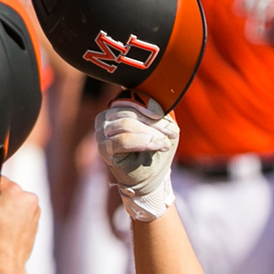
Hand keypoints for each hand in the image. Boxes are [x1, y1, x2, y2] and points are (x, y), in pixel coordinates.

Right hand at [0, 176, 40, 273]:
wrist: (3, 266)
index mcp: (18, 191)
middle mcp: (31, 200)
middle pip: (4, 193)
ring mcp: (35, 215)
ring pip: (11, 206)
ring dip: (1, 212)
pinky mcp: (34, 227)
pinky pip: (17, 218)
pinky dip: (8, 223)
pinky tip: (1, 234)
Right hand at [95, 98, 179, 220]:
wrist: (149, 180)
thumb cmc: (154, 152)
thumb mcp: (160, 128)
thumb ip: (158, 112)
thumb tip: (165, 94)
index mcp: (116, 108)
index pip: (132, 100)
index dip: (150, 106)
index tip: (167, 116)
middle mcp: (104, 118)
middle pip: (130, 113)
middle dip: (154, 123)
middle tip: (173, 133)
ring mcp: (101, 133)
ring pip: (127, 125)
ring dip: (151, 133)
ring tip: (166, 142)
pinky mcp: (104, 149)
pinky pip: (123, 140)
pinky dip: (144, 142)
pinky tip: (158, 145)